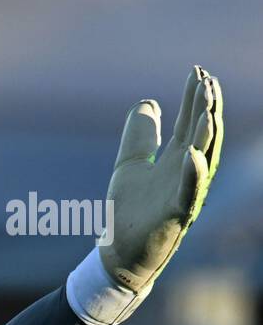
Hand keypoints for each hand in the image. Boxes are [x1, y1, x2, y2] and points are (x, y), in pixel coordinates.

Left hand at [103, 66, 222, 294]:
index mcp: (177, 160)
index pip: (189, 122)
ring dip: (205, 135)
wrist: (117, 253)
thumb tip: (149, 101)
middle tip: (207, 80)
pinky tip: (192, 155)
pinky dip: (192, 175)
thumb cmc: (128, 210)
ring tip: (207, 109)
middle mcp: (186, 174)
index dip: (194, 98)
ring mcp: (183, 194)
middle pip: (201, 136)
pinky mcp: (175, 216)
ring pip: (202, 160)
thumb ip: (140, 134)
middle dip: (206, 108)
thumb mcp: (129, 163)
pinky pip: (187, 194)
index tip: (197, 71)